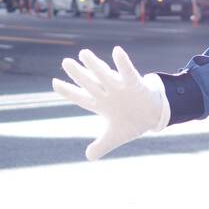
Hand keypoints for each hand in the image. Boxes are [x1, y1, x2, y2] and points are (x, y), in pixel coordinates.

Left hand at [52, 46, 169, 160]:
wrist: (154, 115)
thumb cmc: (131, 121)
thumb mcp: (115, 137)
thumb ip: (101, 146)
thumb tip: (89, 157)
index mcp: (101, 105)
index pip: (81, 98)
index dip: (68, 92)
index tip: (54, 83)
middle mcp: (108, 93)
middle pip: (90, 83)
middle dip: (78, 74)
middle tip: (65, 62)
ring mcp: (120, 88)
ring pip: (105, 75)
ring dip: (95, 65)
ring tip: (83, 53)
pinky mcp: (135, 84)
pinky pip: (128, 72)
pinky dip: (123, 63)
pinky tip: (117, 51)